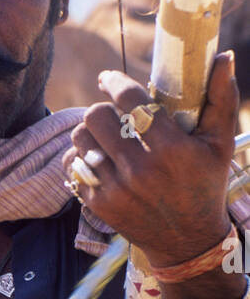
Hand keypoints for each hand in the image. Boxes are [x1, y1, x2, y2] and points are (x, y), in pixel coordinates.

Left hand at [62, 52, 238, 268]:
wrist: (187, 242)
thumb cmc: (206, 185)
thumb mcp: (220, 144)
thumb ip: (221, 98)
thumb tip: (224, 56)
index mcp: (171, 149)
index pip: (130, 100)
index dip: (114, 82)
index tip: (109, 78)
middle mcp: (140, 170)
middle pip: (97, 117)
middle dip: (102, 108)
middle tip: (111, 112)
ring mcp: (116, 190)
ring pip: (80, 140)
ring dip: (89, 132)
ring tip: (103, 134)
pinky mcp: (99, 205)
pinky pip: (73, 167)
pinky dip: (81, 158)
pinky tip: (96, 157)